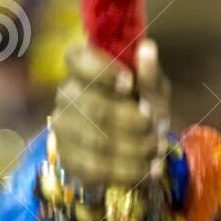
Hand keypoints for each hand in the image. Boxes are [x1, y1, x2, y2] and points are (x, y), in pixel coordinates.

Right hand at [50, 39, 170, 191]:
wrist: (132, 146)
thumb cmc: (142, 107)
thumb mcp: (153, 90)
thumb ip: (150, 75)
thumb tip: (148, 49)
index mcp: (83, 67)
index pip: (76, 59)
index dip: (101, 70)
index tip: (128, 82)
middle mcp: (66, 94)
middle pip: (94, 107)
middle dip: (133, 121)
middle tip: (156, 128)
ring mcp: (63, 127)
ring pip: (97, 141)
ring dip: (135, 148)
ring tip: (157, 149)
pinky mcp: (68, 158)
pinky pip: (96, 168)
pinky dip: (128, 171)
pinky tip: (147, 169)